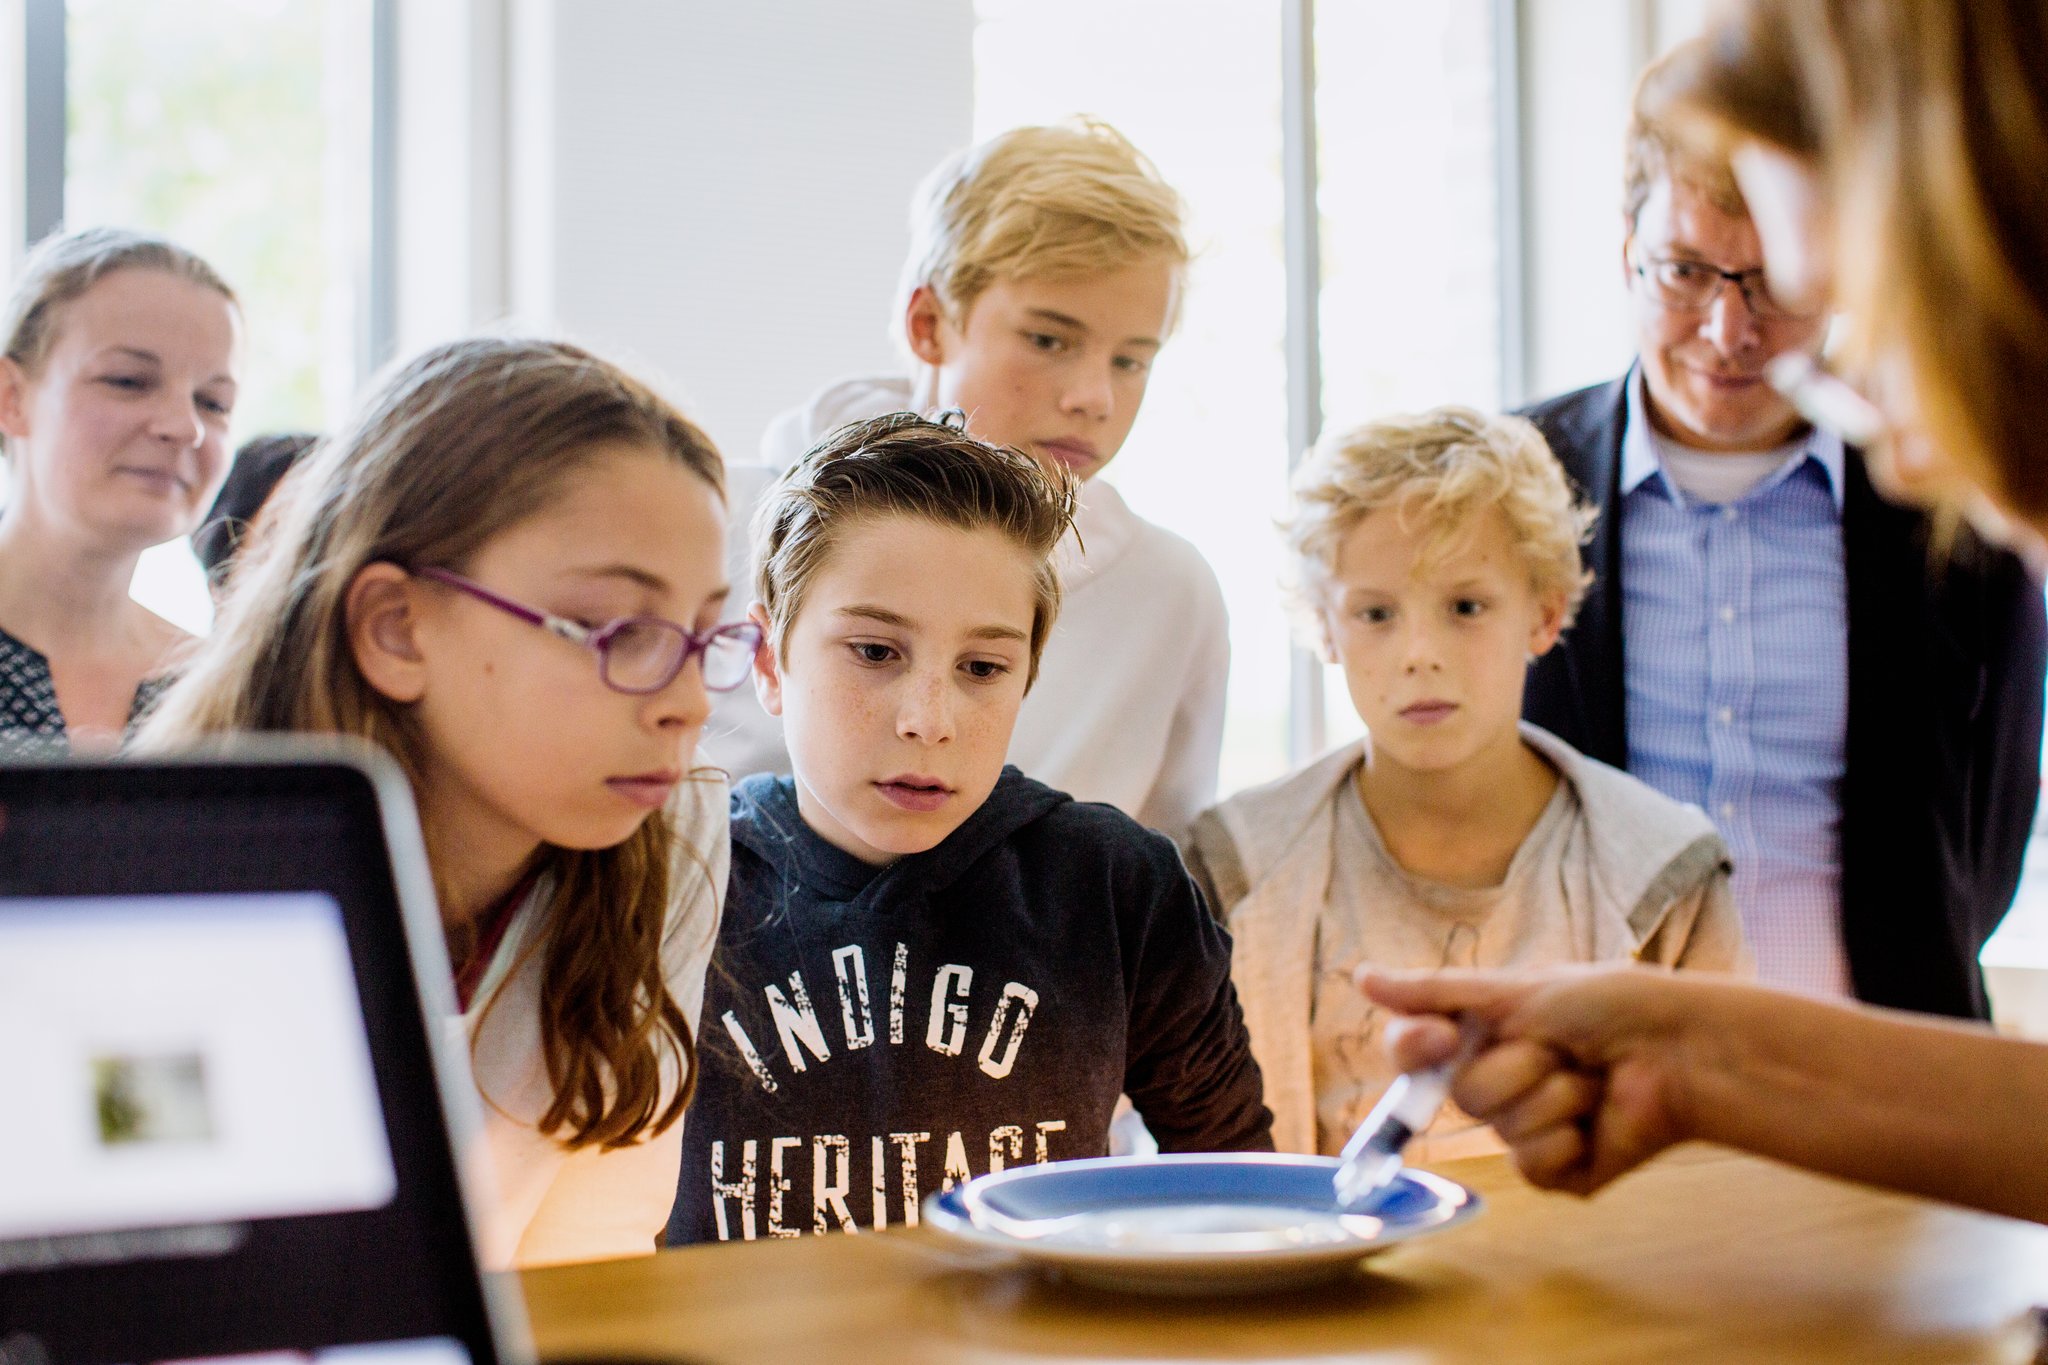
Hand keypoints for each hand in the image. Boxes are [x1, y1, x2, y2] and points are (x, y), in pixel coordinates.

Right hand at [1358, 963, 1701, 1195]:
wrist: (1679, 1048)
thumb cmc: (1607, 1005)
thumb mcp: (1512, 989)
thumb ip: (1434, 992)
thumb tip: (1361, 977)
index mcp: (1481, 1039)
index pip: (1413, 1053)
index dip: (1419, 1048)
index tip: (1443, 1036)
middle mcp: (1497, 1085)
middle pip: (1461, 1094)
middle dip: (1515, 1065)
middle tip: (1558, 1046)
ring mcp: (1526, 1131)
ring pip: (1501, 1127)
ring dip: (1553, 1095)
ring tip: (1592, 1077)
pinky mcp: (1558, 1172)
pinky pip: (1531, 1164)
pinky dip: (1566, 1137)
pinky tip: (1598, 1119)